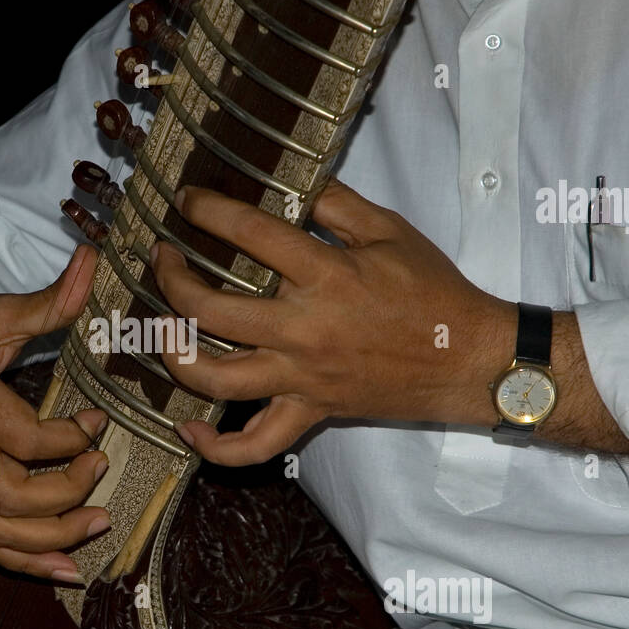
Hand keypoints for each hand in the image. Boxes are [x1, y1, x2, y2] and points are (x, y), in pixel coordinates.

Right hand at [0, 244, 110, 581]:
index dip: (70, 439)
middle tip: (100, 470)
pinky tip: (63, 569)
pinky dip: (21, 563)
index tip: (97, 423)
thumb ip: (46, 301)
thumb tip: (93, 262)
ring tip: (97, 525)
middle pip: (9, 492)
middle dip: (66, 493)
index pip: (22, 436)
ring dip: (51, 539)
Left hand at [151, 179, 513, 464]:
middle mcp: (303, 329)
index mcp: (325, 276)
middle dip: (171, 279)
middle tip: (161, 258)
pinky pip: (254, 444)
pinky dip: (216, 446)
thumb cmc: (434, 292)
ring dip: (173, 353)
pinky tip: (185, 427)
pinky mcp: (310, 413)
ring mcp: (302, 377)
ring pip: (215, 377)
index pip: (248, 234)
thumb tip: (289, 182)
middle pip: (210, 308)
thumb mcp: (390, 231)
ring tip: (158, 329)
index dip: (207, 209)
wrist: (470, 360)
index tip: (185, 198)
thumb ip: (335, 204)